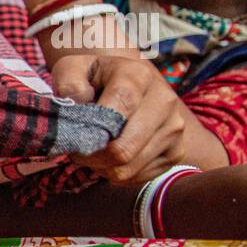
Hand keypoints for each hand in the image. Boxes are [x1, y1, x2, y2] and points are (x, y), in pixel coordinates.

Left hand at [52, 54, 195, 184]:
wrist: (126, 83)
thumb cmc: (93, 79)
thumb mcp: (73, 68)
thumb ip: (69, 82)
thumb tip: (79, 102)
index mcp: (138, 76)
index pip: (117, 111)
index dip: (91, 134)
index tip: (73, 139)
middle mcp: (164, 100)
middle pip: (123, 150)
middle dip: (92, 157)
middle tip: (78, 151)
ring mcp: (174, 127)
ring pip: (129, 168)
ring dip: (102, 167)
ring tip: (94, 152)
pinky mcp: (177, 151)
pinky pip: (139, 177)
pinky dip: (118, 174)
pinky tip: (111, 158)